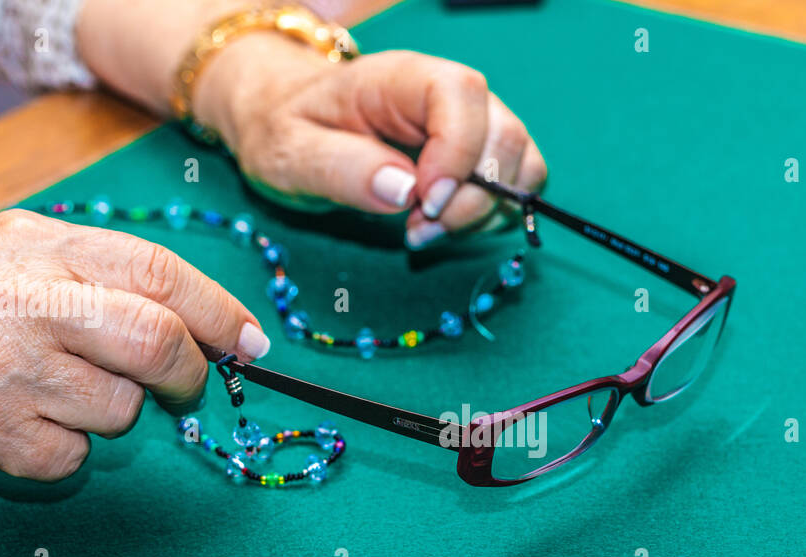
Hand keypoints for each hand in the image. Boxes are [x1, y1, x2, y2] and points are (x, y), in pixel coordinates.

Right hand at [0, 209, 267, 479]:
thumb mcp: (16, 256)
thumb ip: (104, 276)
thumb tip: (208, 323)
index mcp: (35, 246)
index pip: (158, 274)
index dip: (219, 313)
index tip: (250, 342)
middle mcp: (19, 302)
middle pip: (157, 344)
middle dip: (190, 374)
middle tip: (187, 386)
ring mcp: (0, 371)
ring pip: (121, 410)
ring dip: (114, 412)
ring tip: (62, 392)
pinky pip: (74, 456)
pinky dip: (67, 448)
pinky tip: (26, 422)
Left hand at [196, 39, 548, 248]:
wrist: (285, 121)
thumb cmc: (285, 129)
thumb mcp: (289, 153)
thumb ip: (342, 169)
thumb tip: (404, 189)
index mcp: (400, 78)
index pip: (461, 94)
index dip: (457, 153)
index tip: (425, 203)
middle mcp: (447, 95)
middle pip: (504, 136)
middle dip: (473, 199)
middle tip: (416, 230)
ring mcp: (469, 126)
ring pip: (520, 164)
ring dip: (485, 212)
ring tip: (424, 229)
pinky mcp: (476, 157)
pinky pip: (515, 186)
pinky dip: (489, 217)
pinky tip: (440, 225)